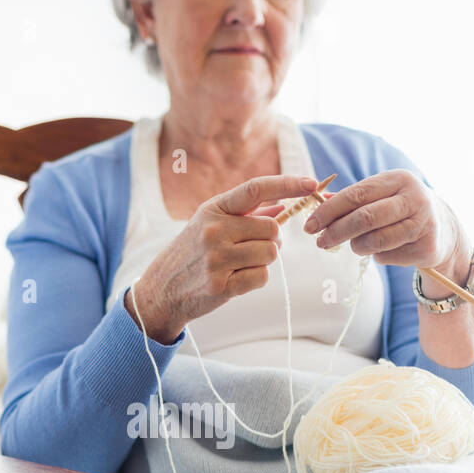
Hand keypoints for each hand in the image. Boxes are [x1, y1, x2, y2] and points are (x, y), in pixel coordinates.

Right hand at [125, 174, 320, 342]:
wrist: (161, 289)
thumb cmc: (192, 253)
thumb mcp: (211, 224)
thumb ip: (246, 215)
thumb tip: (282, 208)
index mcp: (213, 209)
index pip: (256, 189)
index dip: (287, 184)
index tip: (312, 184)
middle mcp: (214, 230)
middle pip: (272, 229)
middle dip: (272, 240)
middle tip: (255, 248)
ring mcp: (216, 258)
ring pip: (270, 254)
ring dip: (264, 260)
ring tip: (242, 264)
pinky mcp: (220, 285)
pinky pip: (262, 277)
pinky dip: (256, 279)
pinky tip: (236, 279)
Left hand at [303, 169, 464, 274]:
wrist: (444, 230)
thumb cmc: (402, 210)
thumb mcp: (382, 197)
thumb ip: (352, 199)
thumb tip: (318, 202)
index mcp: (399, 179)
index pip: (356, 194)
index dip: (329, 211)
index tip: (309, 225)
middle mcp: (414, 198)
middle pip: (365, 218)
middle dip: (337, 232)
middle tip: (320, 242)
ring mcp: (423, 223)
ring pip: (375, 240)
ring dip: (357, 246)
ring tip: (355, 246)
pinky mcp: (427, 247)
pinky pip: (388, 257)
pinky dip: (377, 256)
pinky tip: (384, 250)